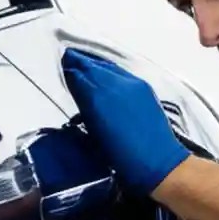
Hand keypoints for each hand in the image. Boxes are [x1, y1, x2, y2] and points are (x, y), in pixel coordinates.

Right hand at [61, 49, 190, 194]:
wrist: (156, 162)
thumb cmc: (122, 157)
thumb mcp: (95, 135)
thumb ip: (86, 108)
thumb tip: (79, 93)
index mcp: (96, 98)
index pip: (77, 76)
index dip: (69, 70)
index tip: (62, 66)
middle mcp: (113, 85)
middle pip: (91, 66)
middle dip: (79, 63)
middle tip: (69, 58)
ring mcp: (131, 84)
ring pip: (106, 66)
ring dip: (94, 64)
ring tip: (84, 62)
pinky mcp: (143, 87)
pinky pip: (121, 72)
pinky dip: (109, 70)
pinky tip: (105, 72)